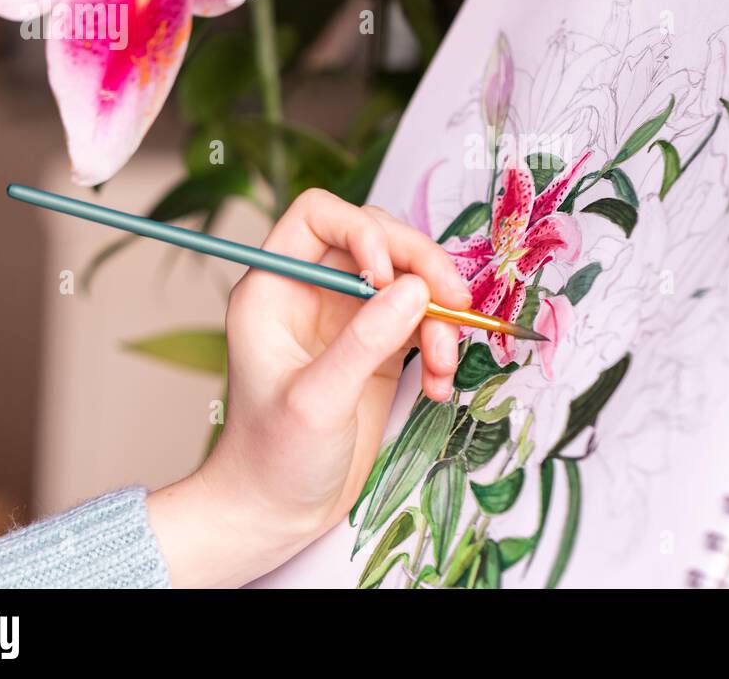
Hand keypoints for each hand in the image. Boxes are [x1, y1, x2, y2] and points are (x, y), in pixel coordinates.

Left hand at [148, 190, 470, 586]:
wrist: (276, 513)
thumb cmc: (273, 459)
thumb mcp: (317, 401)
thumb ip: (365, 342)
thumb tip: (416, 290)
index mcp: (275, 288)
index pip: (320, 216)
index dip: (363, 230)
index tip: (391, 275)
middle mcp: (311, 292)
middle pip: (379, 240)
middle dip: (422, 267)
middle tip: (455, 301)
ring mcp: (347, 319)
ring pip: (409, 281)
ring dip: (439, 316)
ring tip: (446, 366)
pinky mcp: (377, 348)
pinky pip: (422, 323)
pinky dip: (441, 347)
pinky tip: (440, 387)